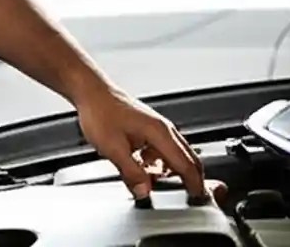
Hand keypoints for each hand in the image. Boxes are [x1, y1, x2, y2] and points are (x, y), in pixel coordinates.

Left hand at [75, 84, 205, 199]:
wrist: (90, 91)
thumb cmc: (100, 112)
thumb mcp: (113, 148)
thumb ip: (131, 172)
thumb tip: (144, 191)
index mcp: (160, 133)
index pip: (186, 164)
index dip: (194, 184)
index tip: (199, 198)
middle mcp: (163, 128)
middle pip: (187, 157)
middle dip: (190, 178)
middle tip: (190, 195)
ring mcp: (156, 126)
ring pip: (174, 153)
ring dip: (170, 170)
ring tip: (157, 182)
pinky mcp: (146, 126)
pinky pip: (161, 148)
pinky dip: (158, 161)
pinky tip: (143, 166)